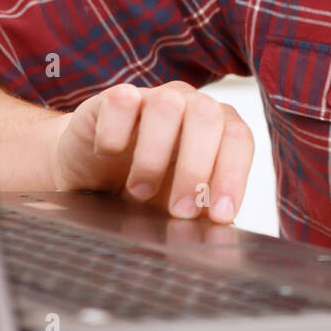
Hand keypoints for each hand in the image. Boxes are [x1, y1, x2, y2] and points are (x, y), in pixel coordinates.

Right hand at [51, 81, 253, 222]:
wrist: (92, 175)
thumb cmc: (148, 188)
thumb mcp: (180, 203)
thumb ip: (205, 212)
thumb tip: (225, 233)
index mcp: (217, 127)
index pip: (239, 138)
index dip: (233, 175)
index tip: (220, 215)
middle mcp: (190, 104)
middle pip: (208, 117)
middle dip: (196, 168)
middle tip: (179, 211)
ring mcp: (151, 97)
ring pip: (167, 104)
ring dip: (155, 154)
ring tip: (139, 191)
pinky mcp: (111, 99)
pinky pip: (121, 100)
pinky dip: (116, 131)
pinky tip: (109, 154)